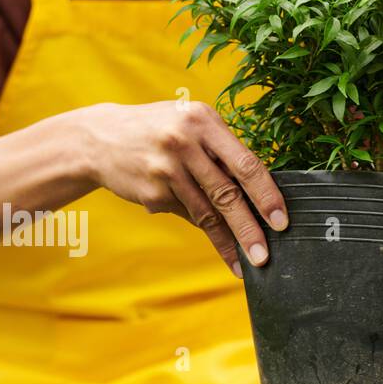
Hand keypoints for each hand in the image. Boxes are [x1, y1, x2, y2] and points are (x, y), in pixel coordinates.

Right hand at [76, 100, 288, 273]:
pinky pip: (184, 213)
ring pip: (206, 212)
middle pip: (227, 193)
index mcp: (203, 121)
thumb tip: (257, 192)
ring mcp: (166, 168)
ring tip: (245, 263)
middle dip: (249, 228)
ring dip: (227, 241)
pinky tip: (210, 235)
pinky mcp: (151, 191)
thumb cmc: (157, 131)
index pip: (245, 163)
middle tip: (265, 255)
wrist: (100, 138)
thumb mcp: (188, 125)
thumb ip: (219, 150)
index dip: (266, 195)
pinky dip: (199, 224)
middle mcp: (185, 142)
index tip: (281, 220)